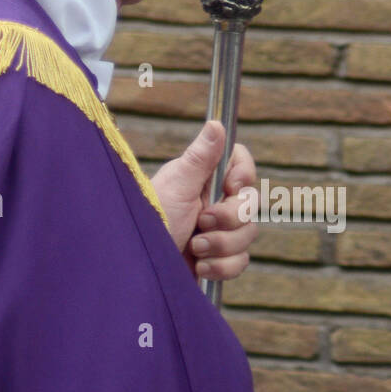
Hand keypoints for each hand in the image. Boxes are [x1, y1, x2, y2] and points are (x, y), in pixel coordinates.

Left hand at [150, 120, 257, 283]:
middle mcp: (212, 202)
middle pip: (251, 202)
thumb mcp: (176, 187)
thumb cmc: (151, 222)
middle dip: (229, 218)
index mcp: (202, 179)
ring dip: (221, 245)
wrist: (139, 269)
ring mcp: (217, 231)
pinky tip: (198, 266)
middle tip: (201, 223)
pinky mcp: (217, 258)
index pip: (240, 164)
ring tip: (194, 247)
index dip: (243, 175)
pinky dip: (221, 266)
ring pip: (249, 234)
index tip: (231, 186)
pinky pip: (241, 261)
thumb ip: (200, 158)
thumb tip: (216, 122)